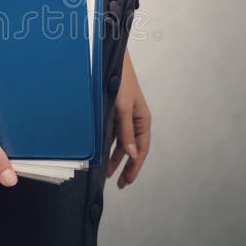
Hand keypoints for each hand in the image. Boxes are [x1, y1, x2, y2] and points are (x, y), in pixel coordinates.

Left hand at [107, 49, 151, 188]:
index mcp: (143, 120)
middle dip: (126, 167)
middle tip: (119, 184)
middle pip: (132, 149)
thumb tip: (132, 155)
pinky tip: (102, 154)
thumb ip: (126, 132)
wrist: (111, 61)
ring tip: (107, 173)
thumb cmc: (121, 82)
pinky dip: (109, 145)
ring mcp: (125, 117)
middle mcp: (136, 120)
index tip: (127, 181)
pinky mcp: (114, 112)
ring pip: (122, 143)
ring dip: (116, 158)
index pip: (141, 149)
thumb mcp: (123, 108)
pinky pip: (114, 133)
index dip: (135, 167)